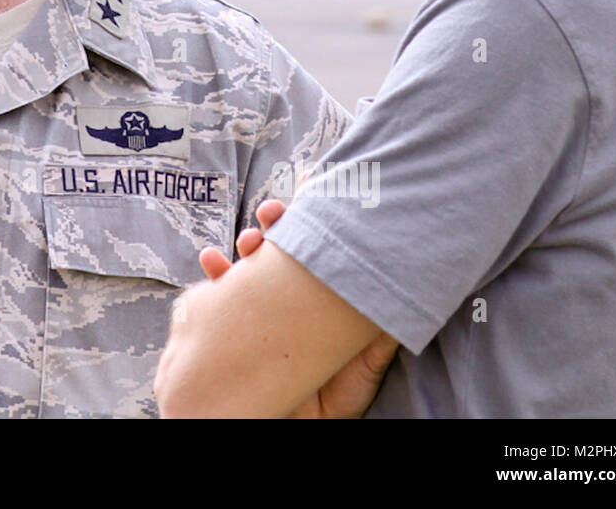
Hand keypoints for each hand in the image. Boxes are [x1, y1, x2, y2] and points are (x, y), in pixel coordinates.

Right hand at [197, 199, 398, 418]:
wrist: (298, 427)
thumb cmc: (332, 400)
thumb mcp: (359, 368)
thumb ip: (375, 340)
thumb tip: (402, 302)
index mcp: (318, 302)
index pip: (316, 251)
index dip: (311, 219)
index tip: (309, 187)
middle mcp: (287, 301)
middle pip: (280, 251)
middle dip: (274, 226)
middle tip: (274, 214)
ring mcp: (258, 312)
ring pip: (249, 265)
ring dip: (246, 246)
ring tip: (249, 243)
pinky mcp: (231, 328)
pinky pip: (216, 295)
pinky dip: (213, 274)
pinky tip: (213, 262)